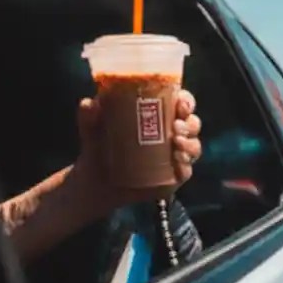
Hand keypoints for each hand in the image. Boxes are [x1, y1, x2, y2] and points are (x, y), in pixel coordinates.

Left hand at [71, 89, 202, 218]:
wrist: (96, 180)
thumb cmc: (99, 146)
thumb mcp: (92, 128)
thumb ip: (89, 116)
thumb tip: (88, 103)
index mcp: (159, 113)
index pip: (182, 103)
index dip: (187, 101)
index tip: (180, 103)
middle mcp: (172, 132)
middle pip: (193, 123)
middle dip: (190, 123)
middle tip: (176, 126)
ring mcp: (176, 155)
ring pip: (194, 146)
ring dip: (190, 144)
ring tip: (176, 144)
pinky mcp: (174, 176)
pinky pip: (187, 170)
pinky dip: (185, 166)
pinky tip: (178, 163)